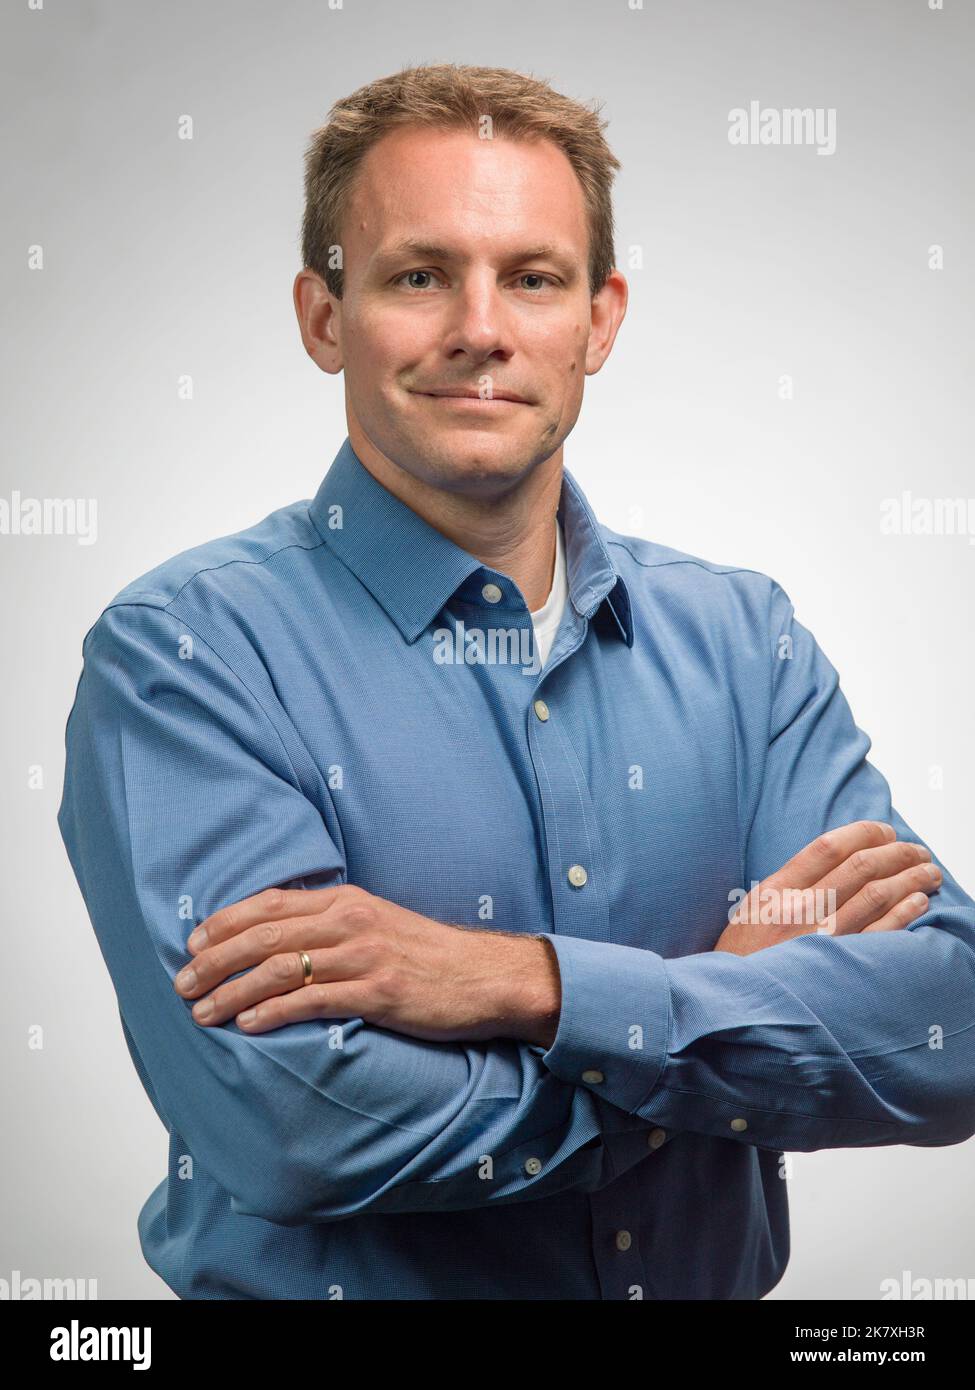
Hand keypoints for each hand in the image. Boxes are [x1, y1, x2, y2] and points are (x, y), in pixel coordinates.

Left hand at [173, 884, 560, 1045]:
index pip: (270, 904)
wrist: (484, 976)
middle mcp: (350, 921)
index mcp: (346, 900)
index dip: (225, 923)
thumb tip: (279, 937)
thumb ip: (332, 924)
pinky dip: (273, 1011)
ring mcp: (364, 956)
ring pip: (279, 969)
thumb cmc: (427, 956)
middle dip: (215, 961)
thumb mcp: (377, 922)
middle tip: (181, 983)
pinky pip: (313, 1000)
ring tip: (203, 1012)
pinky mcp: (378, 992)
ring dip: (232, 991)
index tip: (193, 944)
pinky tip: (248, 1024)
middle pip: (264, 936)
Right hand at [714, 820, 940, 956]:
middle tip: (916, 851)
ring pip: (876, 894)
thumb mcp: (750, 911)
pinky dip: (904, 912)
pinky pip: (880, 933)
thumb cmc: (743, 959)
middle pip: (859, 866)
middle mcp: (799, 909)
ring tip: (928, 873)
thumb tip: (832, 862)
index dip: (863, 833)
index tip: (884, 831)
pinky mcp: (837, 965)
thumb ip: (786, 886)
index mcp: (776, 890)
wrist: (736, 1003)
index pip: (828, 847)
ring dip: (910, 878)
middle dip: (896, 852)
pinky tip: (918, 902)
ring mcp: (820, 938)